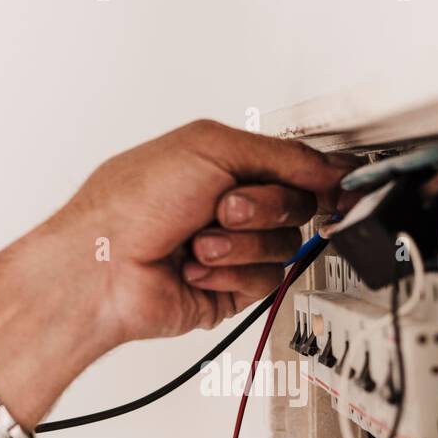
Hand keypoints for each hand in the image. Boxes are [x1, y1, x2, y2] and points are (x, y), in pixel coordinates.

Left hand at [47, 118, 353, 341]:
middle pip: (294, 206)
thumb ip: (282, 154)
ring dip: (240, 243)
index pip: (291, 166)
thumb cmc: (131, 203)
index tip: (334, 185)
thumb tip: (329, 166)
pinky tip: (195, 269)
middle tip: (224, 208)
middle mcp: (226, 206)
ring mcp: (229, 250)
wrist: (102, 268)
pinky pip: (265, 282)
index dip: (316, 175)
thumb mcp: (211, 146)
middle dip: (263, 206)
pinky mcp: (228, 290)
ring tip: (197, 243)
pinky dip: (231, 274)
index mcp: (221, 164)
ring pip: (282, 247)